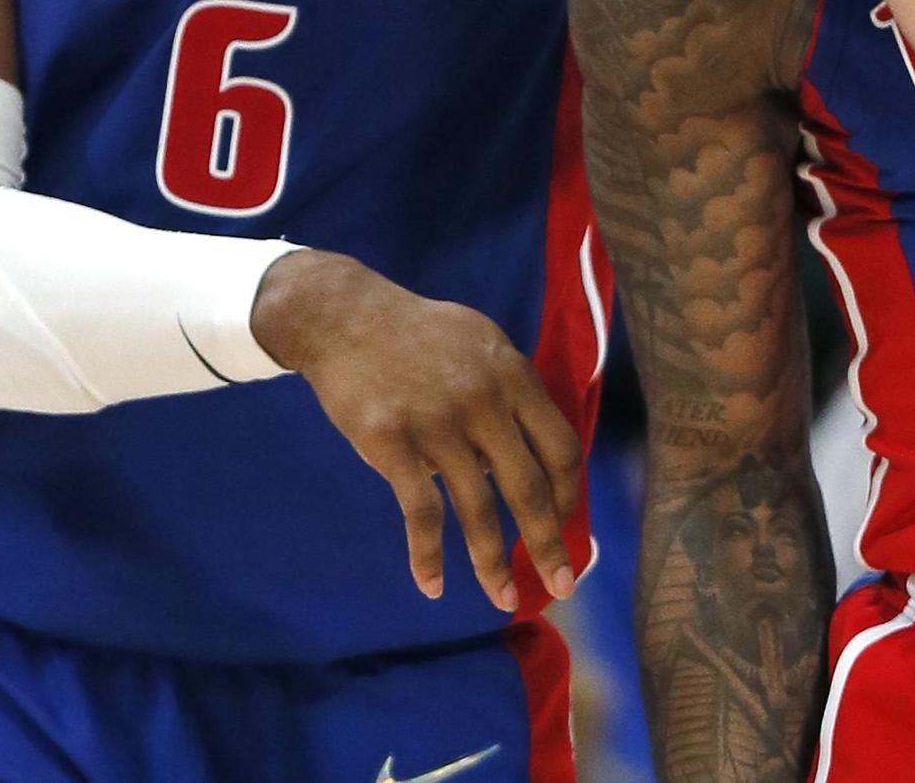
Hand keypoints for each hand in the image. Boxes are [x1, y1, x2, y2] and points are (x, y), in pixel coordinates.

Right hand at [251, 250, 585, 606]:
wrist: (345, 316)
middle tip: (563, 583)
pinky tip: (432, 584)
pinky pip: (419, 512)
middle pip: (530, 487)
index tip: (565, 524)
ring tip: (505, 599)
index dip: (569, 493)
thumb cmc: (418, 334)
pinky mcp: (391, 442)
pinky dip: (427, 554)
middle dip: (549, 543)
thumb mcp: (480, 344)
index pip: (561, 447)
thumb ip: (510, 393)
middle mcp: (483, 401)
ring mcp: (437, 422)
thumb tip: (529, 454)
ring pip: (477, 508)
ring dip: (493, 564)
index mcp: (513, 376)